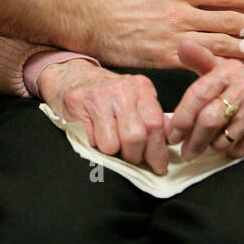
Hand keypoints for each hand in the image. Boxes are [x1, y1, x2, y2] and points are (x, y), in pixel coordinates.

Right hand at [37, 60, 168, 174]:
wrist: (72, 76)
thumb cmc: (108, 95)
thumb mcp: (136, 100)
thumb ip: (153, 118)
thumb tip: (171, 141)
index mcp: (142, 88)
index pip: (156, 126)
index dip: (158, 152)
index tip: (159, 167)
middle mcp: (122, 89)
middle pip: (136, 137)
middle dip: (135, 156)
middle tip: (131, 158)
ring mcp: (99, 96)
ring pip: (112, 144)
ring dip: (112, 152)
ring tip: (110, 141)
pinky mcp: (77, 103)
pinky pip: (91, 141)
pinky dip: (94, 145)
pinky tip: (93, 133)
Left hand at [166, 41, 243, 160]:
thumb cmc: (239, 90)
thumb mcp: (220, 72)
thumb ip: (199, 60)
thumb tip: (182, 45)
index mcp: (230, 69)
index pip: (198, 95)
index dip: (182, 118)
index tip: (172, 135)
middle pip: (209, 120)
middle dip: (193, 140)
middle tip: (185, 152)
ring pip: (222, 138)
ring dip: (212, 145)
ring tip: (213, 141)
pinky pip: (237, 148)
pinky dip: (230, 150)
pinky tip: (233, 141)